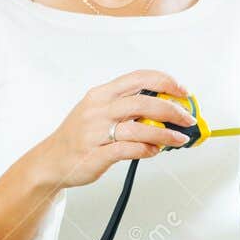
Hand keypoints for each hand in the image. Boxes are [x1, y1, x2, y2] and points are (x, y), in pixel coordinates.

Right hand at [45, 69, 198, 189]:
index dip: (165, 82)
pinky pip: (129, 150)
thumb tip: (162, 108)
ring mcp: (96, 133)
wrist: (51, 160)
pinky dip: (147, 150)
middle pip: (143, 102)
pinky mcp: (97, 154)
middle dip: (171, 109)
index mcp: (101, 95)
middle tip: (187, 118)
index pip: (138, 78)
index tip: (183, 91)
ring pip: (139, 128)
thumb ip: (127, 108)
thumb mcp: (98, 113)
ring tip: (179, 139)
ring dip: (165, 134)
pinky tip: (156, 151)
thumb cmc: (79, 137)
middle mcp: (98, 110)